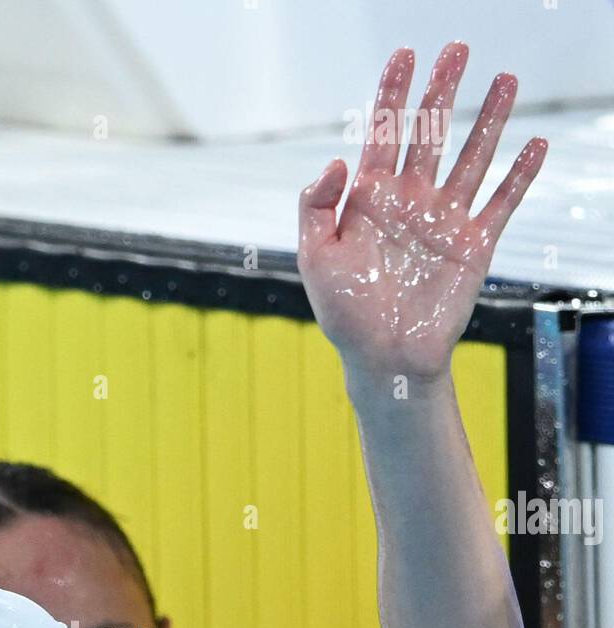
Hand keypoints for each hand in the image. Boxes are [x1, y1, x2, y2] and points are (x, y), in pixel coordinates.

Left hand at [297, 43, 546, 380]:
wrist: (384, 358)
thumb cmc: (345, 312)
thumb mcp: (314, 258)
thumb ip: (315, 207)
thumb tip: (336, 160)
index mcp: (370, 198)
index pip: (384, 131)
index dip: (393, 92)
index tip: (404, 55)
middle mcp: (411, 200)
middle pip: (431, 132)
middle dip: (443, 90)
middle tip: (457, 48)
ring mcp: (444, 220)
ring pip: (471, 157)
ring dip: (489, 120)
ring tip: (505, 80)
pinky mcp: (473, 245)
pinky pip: (501, 204)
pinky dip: (519, 177)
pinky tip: (534, 146)